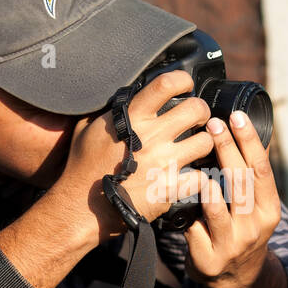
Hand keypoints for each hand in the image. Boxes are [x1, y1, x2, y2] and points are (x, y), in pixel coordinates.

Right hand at [48, 70, 214, 244]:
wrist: (81, 208)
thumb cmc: (82, 168)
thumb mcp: (86, 128)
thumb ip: (106, 111)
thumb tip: (117, 97)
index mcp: (132, 117)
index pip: (166, 84)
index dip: (182, 80)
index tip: (186, 86)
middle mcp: (152, 136)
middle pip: (196, 110)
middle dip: (202, 112)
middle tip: (197, 119)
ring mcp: (163, 163)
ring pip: (206, 142)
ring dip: (204, 144)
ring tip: (196, 148)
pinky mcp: (169, 189)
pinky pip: (201, 177)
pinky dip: (199, 177)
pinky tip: (191, 177)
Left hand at [184, 110, 282, 287]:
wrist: (237, 279)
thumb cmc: (242, 231)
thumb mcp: (256, 208)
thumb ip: (250, 179)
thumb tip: (243, 131)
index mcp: (269, 209)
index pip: (261, 169)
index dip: (249, 141)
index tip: (237, 116)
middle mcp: (254, 227)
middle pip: (240, 182)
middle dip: (227, 149)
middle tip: (213, 123)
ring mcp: (231, 244)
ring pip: (215, 206)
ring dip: (204, 179)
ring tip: (195, 157)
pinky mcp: (208, 258)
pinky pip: (193, 227)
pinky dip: (186, 210)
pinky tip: (177, 193)